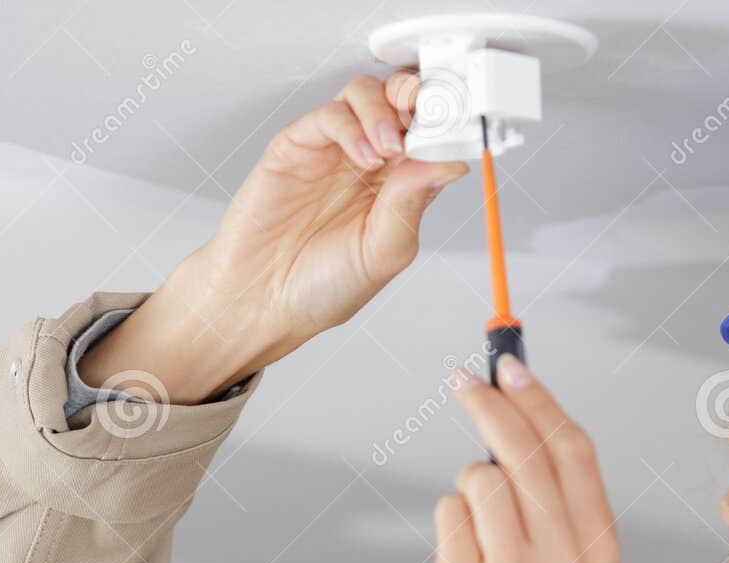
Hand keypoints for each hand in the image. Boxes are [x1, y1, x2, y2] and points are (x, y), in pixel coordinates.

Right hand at [82, 70, 469, 403]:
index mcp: (398, 188)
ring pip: (364, 95)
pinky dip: (350, 125)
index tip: (466, 125)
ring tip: (389, 148)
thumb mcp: (385, 251)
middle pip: (400, 102)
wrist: (262, 302)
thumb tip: (449, 162)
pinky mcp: (296, 146)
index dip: (449, 124)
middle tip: (431, 113)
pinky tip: (361, 154)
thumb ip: (413, 202)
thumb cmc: (320, 287)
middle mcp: (368, 164)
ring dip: (385, 110)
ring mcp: (332, 151)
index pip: (431, 137)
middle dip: (420, 97)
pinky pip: (328, 115)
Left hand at [426, 357, 621, 562]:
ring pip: (481, 479)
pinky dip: (449, 527)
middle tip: (465, 381)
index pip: (573, 452)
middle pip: (525, 451)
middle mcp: (567, 561)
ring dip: (469, 490)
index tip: (510, 367)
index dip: (540, 400)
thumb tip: (520, 418)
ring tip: (478, 536)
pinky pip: (449, 515)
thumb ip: (557, 506)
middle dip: (491, 405)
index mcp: (601, 550)